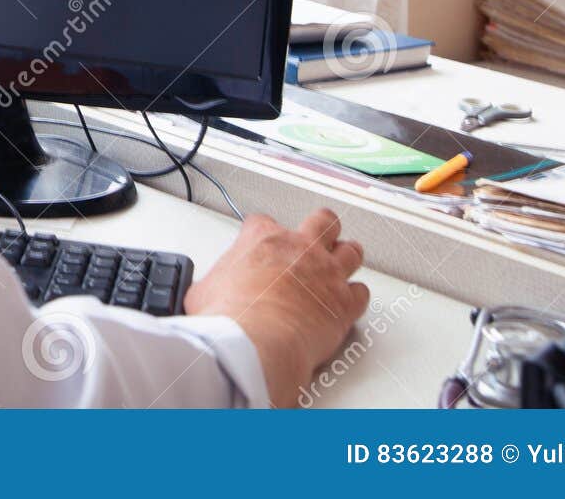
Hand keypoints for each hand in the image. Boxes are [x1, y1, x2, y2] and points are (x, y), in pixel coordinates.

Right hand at [184, 209, 369, 406]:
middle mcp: (299, 248)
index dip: (264, 235)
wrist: (255, 342)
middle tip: (317, 241)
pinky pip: (361, 292)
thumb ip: (212, 284)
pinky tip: (349, 303)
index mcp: (262, 239)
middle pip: (323, 221)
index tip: (262, 247)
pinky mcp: (344, 302)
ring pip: (351, 251)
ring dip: (347, 257)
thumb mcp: (203, 292)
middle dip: (322, 229)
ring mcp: (326, 273)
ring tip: (343, 264)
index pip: (264, 222)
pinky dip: (356, 297)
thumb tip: (205, 294)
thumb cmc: (229, 317)